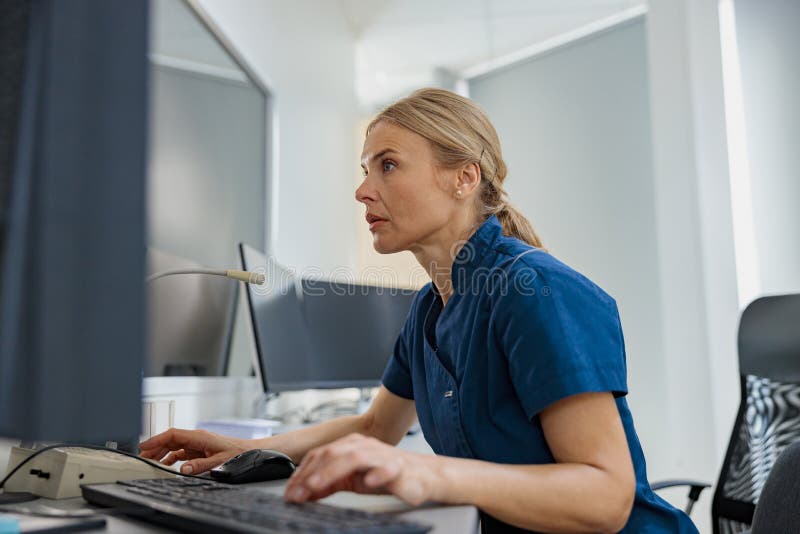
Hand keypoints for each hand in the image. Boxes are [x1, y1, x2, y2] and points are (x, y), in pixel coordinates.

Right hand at [139, 428, 248, 473]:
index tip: (143, 446)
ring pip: (173, 445)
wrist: (247, 451)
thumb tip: (183, 469)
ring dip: (160, 452)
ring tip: (149, 461)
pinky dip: (170, 457)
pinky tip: (164, 464)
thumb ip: (201, 465)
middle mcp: (196, 438)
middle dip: (154, 447)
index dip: (157, 439)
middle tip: (141, 458)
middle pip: (170, 440)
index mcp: (199, 437)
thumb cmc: (236, 453)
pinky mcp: (198, 449)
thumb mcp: (219, 461)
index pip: (173, 435)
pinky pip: (180, 452)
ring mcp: (196, 443)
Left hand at [284, 433, 438, 506]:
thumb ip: (329, 483)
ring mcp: (381, 455)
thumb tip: (302, 491)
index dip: (302, 473)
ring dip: (333, 471)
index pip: (320, 454)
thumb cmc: (386, 475)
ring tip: (317, 485)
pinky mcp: (399, 468)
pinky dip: (377, 474)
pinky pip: (387, 469)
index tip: (290, 492)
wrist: (421, 476)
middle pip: (333, 453)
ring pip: (354, 457)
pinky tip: (368, 482)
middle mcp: (363, 446)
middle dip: (313, 473)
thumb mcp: (352, 479)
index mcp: (350, 446)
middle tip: (298, 492)